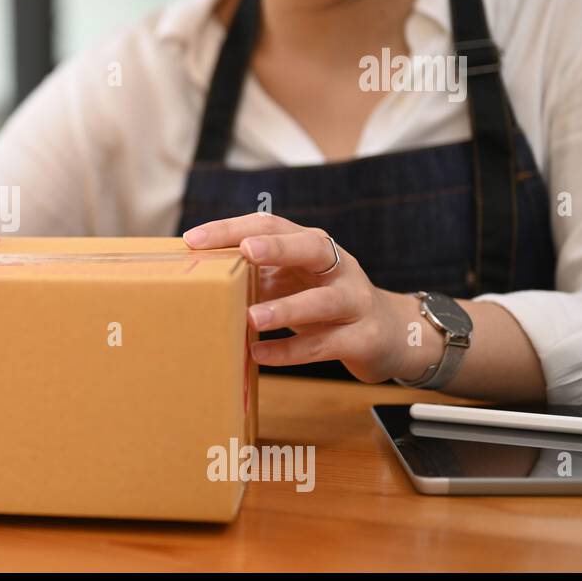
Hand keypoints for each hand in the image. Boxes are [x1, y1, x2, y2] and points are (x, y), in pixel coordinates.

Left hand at [182, 213, 434, 383]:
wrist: (387, 334)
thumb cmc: (323, 302)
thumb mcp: (292, 282)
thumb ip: (257, 276)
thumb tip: (198, 278)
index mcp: (314, 247)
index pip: (272, 226)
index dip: (233, 228)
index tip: (193, 238)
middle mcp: (339, 266)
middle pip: (312, 247)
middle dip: (277, 248)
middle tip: (244, 252)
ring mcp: (355, 301)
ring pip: (323, 301)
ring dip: (286, 308)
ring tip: (250, 318)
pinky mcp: (363, 338)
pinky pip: (325, 344)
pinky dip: (291, 351)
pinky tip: (259, 354)